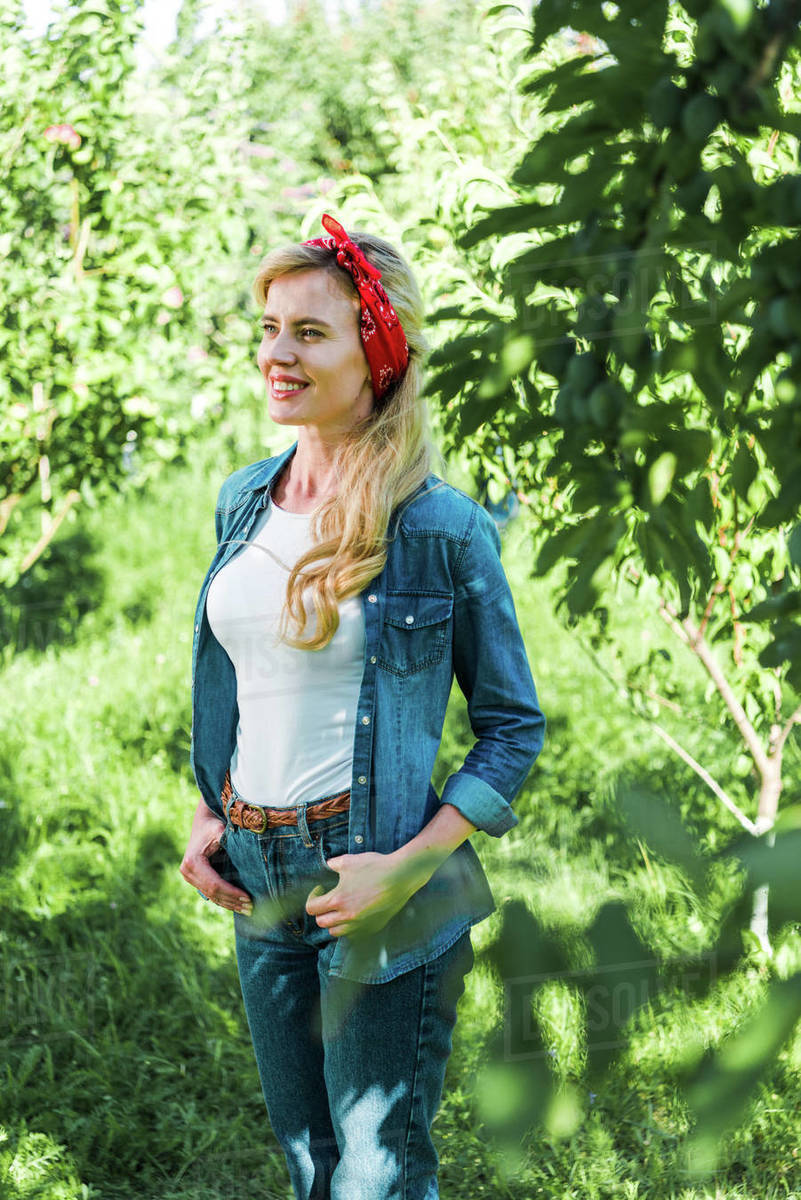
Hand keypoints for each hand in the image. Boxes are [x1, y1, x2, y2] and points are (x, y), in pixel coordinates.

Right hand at [179, 800, 252, 914]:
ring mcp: (190, 877)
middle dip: (233, 901)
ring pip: (212, 896)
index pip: (215, 884)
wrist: (204, 822)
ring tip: (248, 910)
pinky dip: (225, 900)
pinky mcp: (195, 879)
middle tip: (252, 908)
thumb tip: (242, 848)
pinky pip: (211, 893)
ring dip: (230, 904)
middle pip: (213, 892)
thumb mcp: (220, 830)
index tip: (248, 898)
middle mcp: (188, 872)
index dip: (232, 893)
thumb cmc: (214, 825)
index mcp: (193, 862)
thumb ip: (226, 838)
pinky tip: (239, 905)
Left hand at [305, 850, 428, 938]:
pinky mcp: (372, 927)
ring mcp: (360, 925)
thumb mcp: (349, 861)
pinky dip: (349, 927)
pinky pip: (353, 934)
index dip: (312, 897)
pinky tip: (354, 914)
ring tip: (340, 909)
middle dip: (321, 912)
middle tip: (327, 900)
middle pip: (322, 923)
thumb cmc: (375, 867)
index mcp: (337, 900)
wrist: (401, 876)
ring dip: (334, 922)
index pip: (312, 908)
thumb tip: (327, 865)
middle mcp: (347, 916)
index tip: (319, 890)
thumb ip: (333, 864)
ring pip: (336, 932)